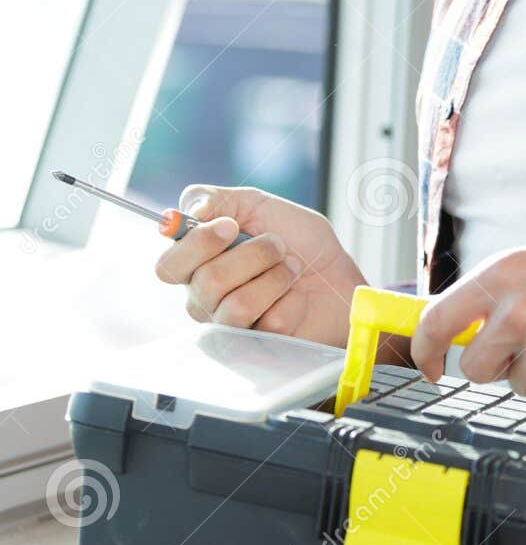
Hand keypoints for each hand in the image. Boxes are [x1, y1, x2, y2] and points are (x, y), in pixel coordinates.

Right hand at [154, 183, 365, 347]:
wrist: (337, 272)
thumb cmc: (297, 240)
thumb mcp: (258, 204)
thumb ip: (216, 199)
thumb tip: (188, 212)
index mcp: (196, 264)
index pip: (168, 266)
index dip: (197, 244)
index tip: (230, 226)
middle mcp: (203, 298)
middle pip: (206, 282)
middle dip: (253, 255)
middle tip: (277, 245)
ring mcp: (228, 326)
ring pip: (238, 305)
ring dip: (276, 278)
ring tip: (291, 269)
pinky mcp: (257, 346)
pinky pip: (269, 322)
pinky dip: (293, 301)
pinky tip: (297, 298)